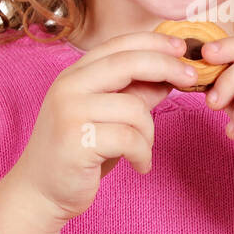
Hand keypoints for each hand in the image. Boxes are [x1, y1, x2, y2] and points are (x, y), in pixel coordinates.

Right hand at [7, 30, 198, 227]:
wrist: (40, 192)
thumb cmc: (79, 152)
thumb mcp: (109, 116)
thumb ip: (136, 93)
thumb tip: (172, 75)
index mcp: (75, 74)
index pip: (119, 45)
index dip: (155, 41)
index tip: (183, 48)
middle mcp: (68, 86)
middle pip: (128, 62)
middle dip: (167, 67)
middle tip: (193, 80)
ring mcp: (69, 112)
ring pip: (134, 108)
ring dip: (149, 133)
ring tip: (143, 150)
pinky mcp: (76, 141)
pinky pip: (130, 139)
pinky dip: (143, 154)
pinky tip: (139, 165)